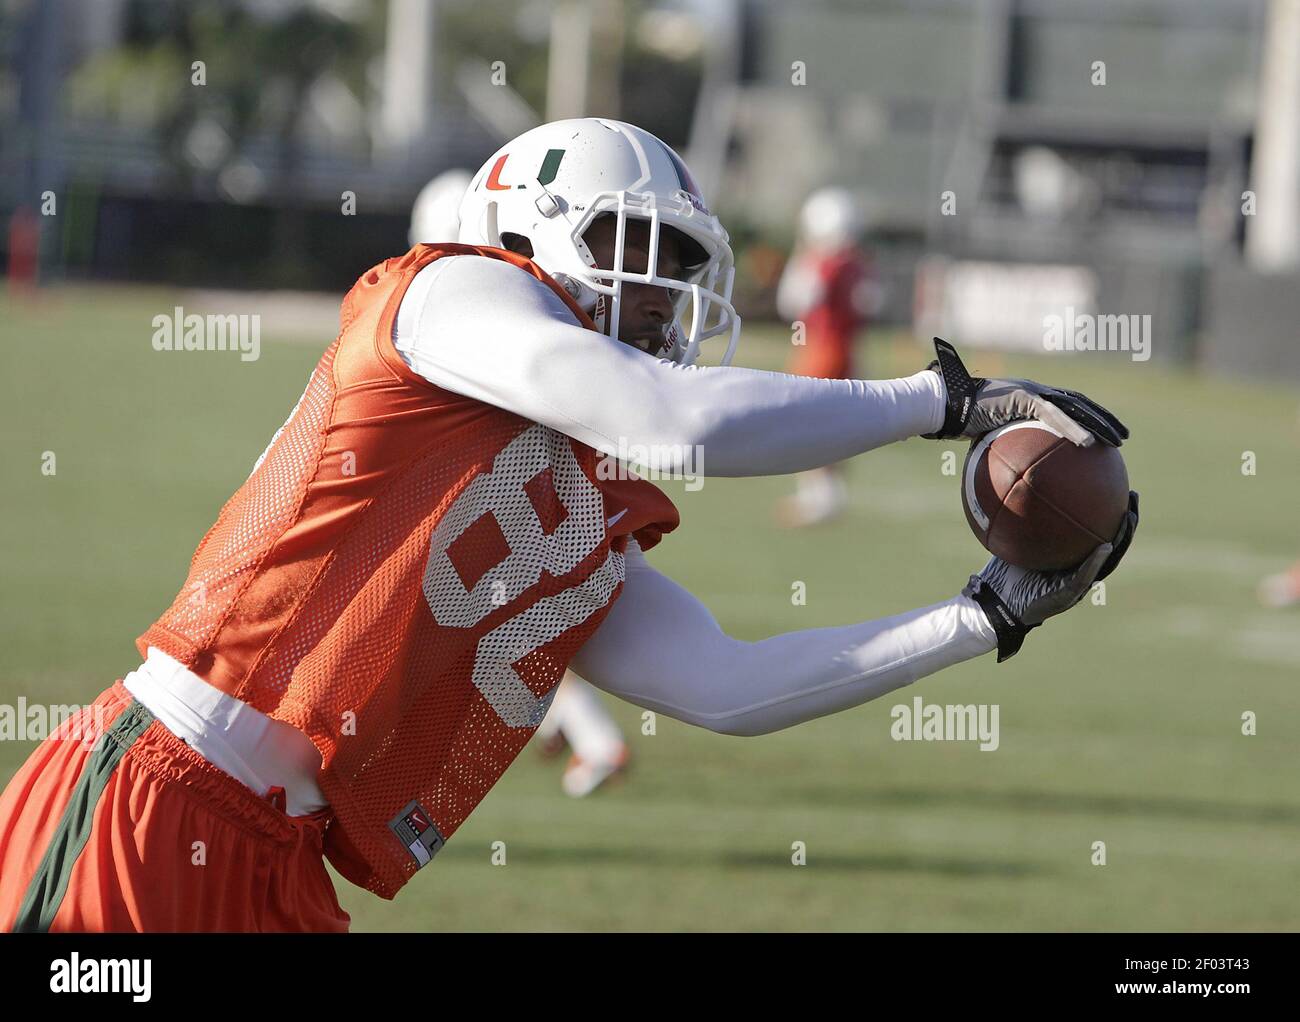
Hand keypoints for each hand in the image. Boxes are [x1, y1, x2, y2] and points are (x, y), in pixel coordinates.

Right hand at [922, 338, 1128, 446]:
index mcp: (1028, 396)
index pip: (1066, 404)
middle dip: (1103, 418)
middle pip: (1079, 402)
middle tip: (1122, 437)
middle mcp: (1035, 390)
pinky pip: (1056, 416)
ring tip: (1117, 441)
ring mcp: (1032, 391)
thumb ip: (998, 449)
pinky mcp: (1025, 397)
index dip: (1088, 415)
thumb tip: (1002, 476)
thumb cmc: (956, 420)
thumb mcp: (982, 436)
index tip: (1104, 431)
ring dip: (1099, 424)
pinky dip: (1074, 430)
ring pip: (1075, 407)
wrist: (943, 403)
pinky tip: (1089, 445)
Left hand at [963, 492, 1138, 660]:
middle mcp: (1080, 569)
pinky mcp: (1066, 596)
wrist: (994, 603)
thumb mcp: (1017, 538)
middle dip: (1127, 522)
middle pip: (1112, 543)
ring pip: (1107, 561)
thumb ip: (1026, 518)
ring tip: (1129, 519)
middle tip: (1134, 497)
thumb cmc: (1005, 571)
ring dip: (1121, 540)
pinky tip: (1105, 545)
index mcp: (1073, 558)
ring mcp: (1076, 584)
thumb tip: (1022, 484)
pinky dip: (1096, 562)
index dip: (1112, 514)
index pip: (1099, 533)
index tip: (1122, 488)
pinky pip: (1084, 576)